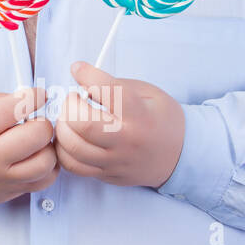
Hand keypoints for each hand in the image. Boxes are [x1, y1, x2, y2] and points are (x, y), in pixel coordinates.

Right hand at [0, 87, 57, 208]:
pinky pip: (44, 180)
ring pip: (46, 161)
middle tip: (35, 121)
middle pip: (37, 135)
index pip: (15, 109)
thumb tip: (29, 100)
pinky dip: (48, 167)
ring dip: (47, 146)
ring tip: (36, 142)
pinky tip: (37, 157)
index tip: (38, 95)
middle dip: (42, 122)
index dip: (33, 97)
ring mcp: (2, 179)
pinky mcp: (11, 192)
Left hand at [53, 61, 184, 188]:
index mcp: (139, 114)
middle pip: (81, 123)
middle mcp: (126, 140)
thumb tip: (82, 80)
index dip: (85, 74)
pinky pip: (75, 166)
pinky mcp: (108, 175)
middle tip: (74, 99)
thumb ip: (116, 85)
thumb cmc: (162, 119)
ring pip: (73, 147)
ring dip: (63, 127)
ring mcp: (116, 161)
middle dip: (69, 105)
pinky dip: (64, 150)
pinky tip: (71, 137)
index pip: (104, 90)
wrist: (181, 155)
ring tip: (70, 118)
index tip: (78, 69)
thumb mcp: (148, 93)